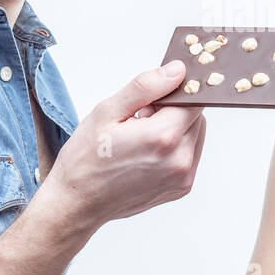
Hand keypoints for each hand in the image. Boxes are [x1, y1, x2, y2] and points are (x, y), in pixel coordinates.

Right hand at [43, 59, 206, 236]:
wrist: (77, 203)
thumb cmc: (85, 158)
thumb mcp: (108, 111)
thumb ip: (146, 86)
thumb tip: (178, 71)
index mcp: (162, 137)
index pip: (194, 98)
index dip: (176, 90)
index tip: (157, 93)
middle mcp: (179, 160)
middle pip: (196, 116)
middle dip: (173, 109)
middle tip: (140, 117)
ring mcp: (182, 177)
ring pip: (195, 134)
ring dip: (175, 127)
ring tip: (142, 136)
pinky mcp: (181, 188)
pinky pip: (189, 154)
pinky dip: (174, 146)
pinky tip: (146, 152)